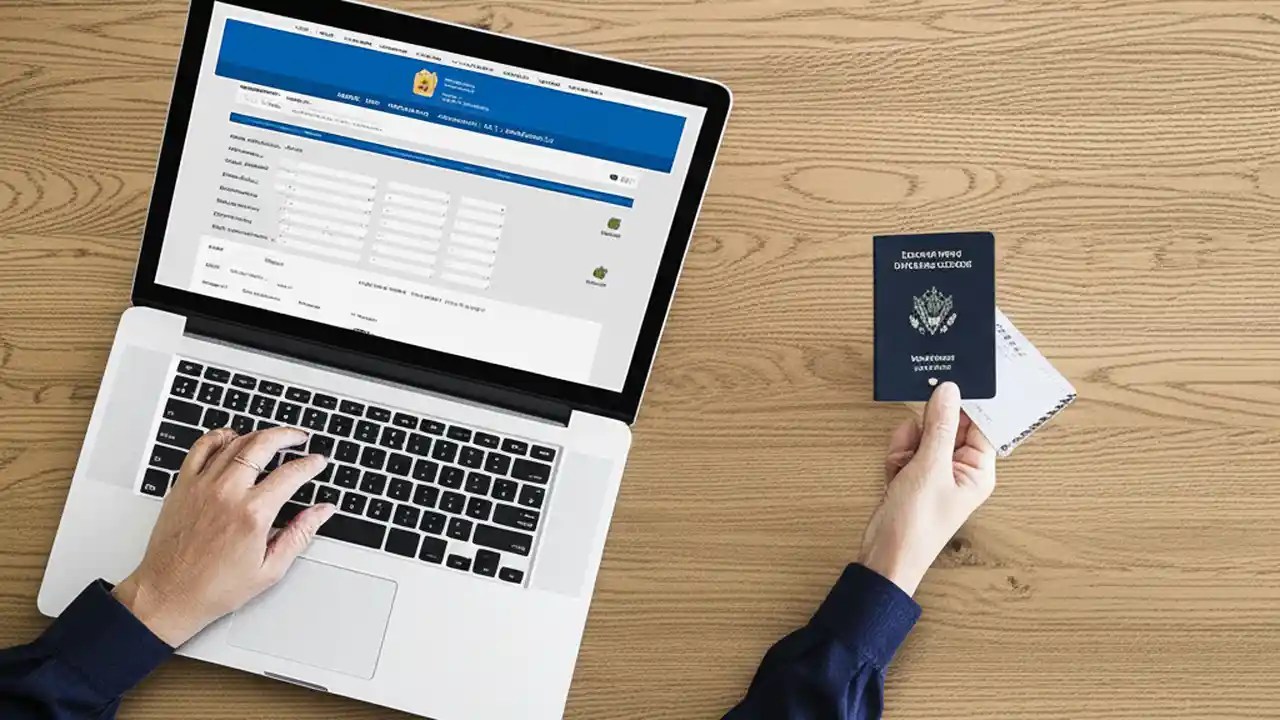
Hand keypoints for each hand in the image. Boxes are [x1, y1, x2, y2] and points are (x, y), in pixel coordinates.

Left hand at [112, 427, 336, 645]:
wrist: (168, 595)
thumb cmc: (214, 588)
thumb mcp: (269, 569)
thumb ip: (300, 534)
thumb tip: (321, 512)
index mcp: (252, 514)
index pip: (291, 474)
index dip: (310, 464)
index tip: (317, 462)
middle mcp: (227, 493)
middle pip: (263, 445)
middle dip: (287, 436)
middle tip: (299, 438)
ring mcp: (202, 486)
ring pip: (235, 442)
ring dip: (259, 434)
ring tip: (272, 438)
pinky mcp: (183, 486)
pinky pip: (201, 448)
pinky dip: (219, 437)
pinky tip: (231, 438)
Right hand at [858, 382, 996, 595]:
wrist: (884, 556)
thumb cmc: (916, 526)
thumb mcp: (929, 469)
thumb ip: (939, 426)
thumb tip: (949, 391)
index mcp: (978, 470)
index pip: (979, 425)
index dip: (965, 405)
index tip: (949, 384)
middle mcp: (960, 469)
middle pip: (946, 425)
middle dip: (925, 430)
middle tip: (917, 444)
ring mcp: (934, 471)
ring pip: (921, 433)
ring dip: (906, 445)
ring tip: (902, 469)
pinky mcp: (913, 474)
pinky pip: (905, 447)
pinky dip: (896, 457)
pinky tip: (893, 475)